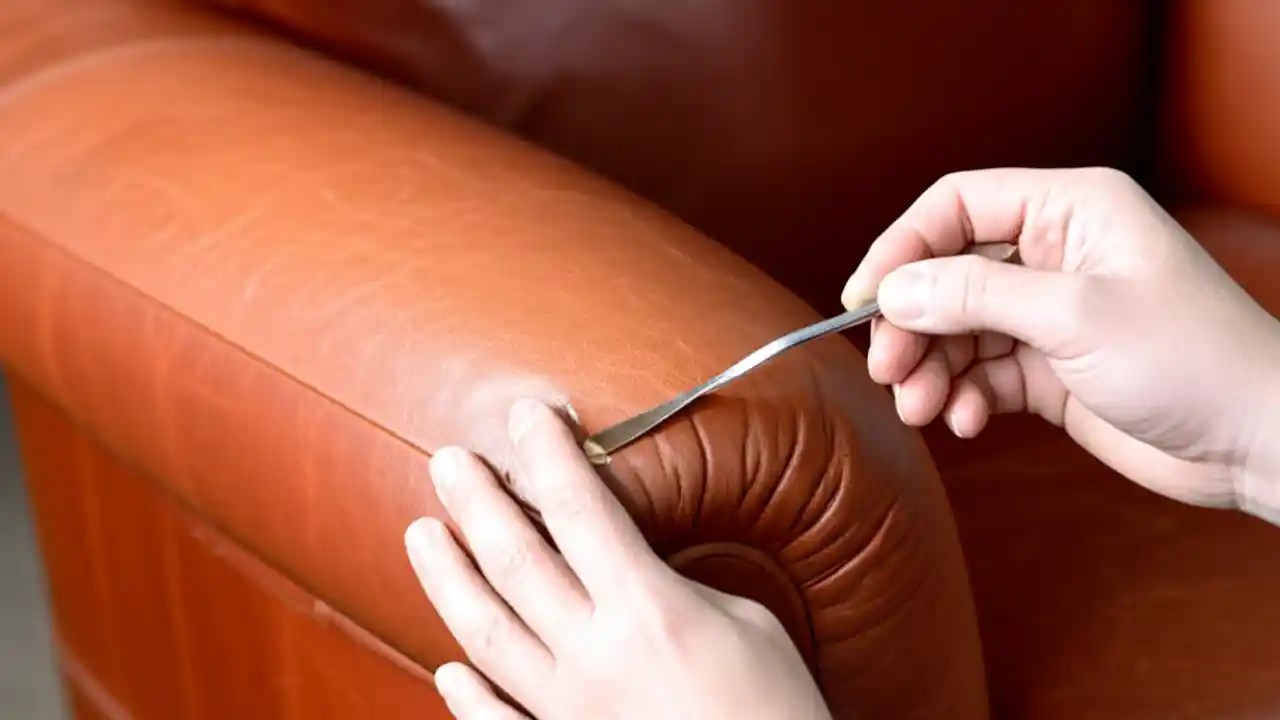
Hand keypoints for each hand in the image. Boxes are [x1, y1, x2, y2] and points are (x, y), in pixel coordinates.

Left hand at [404, 399, 831, 719]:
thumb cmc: (778, 713)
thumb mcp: (749, 626)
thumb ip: (677, 589)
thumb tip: (633, 571)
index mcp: (649, 610)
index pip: (581, 508)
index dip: (547, 453)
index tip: (527, 413)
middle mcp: (594, 655)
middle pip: (515, 560)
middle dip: (476, 501)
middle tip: (447, 461)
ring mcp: (568, 710)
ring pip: (484, 632)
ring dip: (446, 577)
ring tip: (421, 533)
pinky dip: (467, 696)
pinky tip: (449, 668)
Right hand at [842, 167, 1279, 518]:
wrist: (1255, 442)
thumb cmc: (1191, 360)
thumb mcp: (1074, 316)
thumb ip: (975, 296)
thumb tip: (892, 289)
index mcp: (1069, 211)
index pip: (958, 206)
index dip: (903, 247)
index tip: (864, 299)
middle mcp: (1054, 255)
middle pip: (947, 273)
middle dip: (912, 323)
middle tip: (888, 371)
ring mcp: (1051, 314)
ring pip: (958, 329)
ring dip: (930, 368)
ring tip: (920, 409)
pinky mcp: (1050, 369)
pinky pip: (982, 373)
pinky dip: (963, 396)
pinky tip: (966, 422)